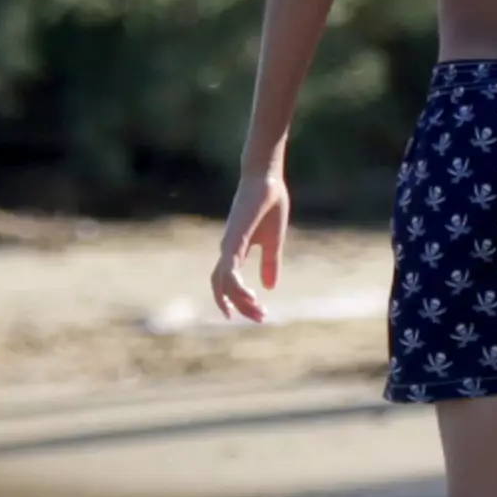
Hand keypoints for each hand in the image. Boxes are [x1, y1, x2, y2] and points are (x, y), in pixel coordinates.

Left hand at [211, 171, 287, 322]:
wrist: (266, 178)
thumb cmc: (269, 203)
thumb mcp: (273, 240)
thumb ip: (270, 263)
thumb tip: (269, 288)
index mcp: (235, 250)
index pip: (230, 282)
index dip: (241, 300)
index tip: (261, 313)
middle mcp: (227, 250)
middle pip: (222, 287)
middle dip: (239, 306)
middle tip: (260, 318)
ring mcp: (228, 245)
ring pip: (224, 282)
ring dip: (239, 300)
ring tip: (258, 310)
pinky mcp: (233, 240)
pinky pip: (228, 269)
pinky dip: (235, 286)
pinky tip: (249, 295)